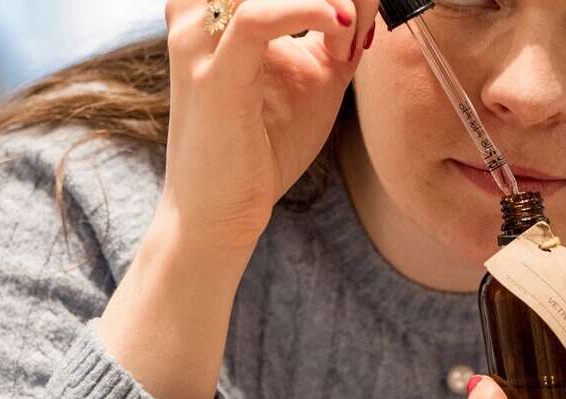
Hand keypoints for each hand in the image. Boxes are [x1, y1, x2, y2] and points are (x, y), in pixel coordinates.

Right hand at [161, 0, 379, 252]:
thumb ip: (338, 36)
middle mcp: (199, 14)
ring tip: (352, 25)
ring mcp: (200, 42)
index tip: (359, 14)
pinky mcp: (214, 78)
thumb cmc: (266, 146)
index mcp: (215, 8)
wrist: (222, 211)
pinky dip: (308, 10)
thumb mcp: (315, 78)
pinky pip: (257, 20)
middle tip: (359, 14)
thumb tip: (366, 3)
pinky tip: (342, 25)